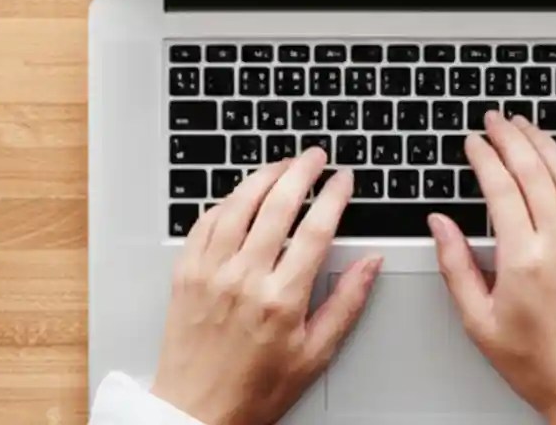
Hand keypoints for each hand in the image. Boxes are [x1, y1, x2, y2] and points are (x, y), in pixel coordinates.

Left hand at [151, 149, 382, 424]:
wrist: (194, 412)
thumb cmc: (254, 390)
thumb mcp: (315, 354)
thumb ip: (346, 303)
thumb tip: (370, 264)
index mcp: (281, 300)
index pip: (316, 229)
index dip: (334, 196)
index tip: (344, 179)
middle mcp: (243, 280)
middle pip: (277, 205)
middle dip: (301, 171)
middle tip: (316, 156)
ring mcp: (210, 273)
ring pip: (237, 205)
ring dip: (263, 176)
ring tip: (282, 164)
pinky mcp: (185, 275)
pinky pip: (205, 222)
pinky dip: (226, 201)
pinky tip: (241, 194)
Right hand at [428, 112, 555, 424]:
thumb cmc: (537, 361)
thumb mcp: (478, 321)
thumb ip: (456, 266)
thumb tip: (439, 224)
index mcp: (522, 259)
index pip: (500, 188)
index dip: (483, 157)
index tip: (472, 141)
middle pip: (533, 171)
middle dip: (509, 138)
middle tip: (495, 120)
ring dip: (545, 142)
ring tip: (526, 125)